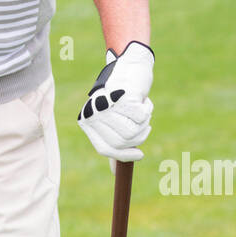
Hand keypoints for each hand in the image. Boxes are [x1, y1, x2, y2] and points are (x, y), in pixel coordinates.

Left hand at [77, 41, 153, 162]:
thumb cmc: (122, 95)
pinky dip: (147, 109)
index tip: (139, 155)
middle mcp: (93, 113)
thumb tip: (115, 172)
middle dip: (138, 136)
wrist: (129, 65)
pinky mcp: (121, 97)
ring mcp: (106, 106)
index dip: (123, 156)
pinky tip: (143, 99)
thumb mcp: (114, 120)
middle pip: (121, 142)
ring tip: (141, 109)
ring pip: (132, 132)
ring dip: (144, 122)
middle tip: (144, 123)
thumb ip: (114, 143)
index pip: (105, 148)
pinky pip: (141, 117)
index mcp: (88, 120)